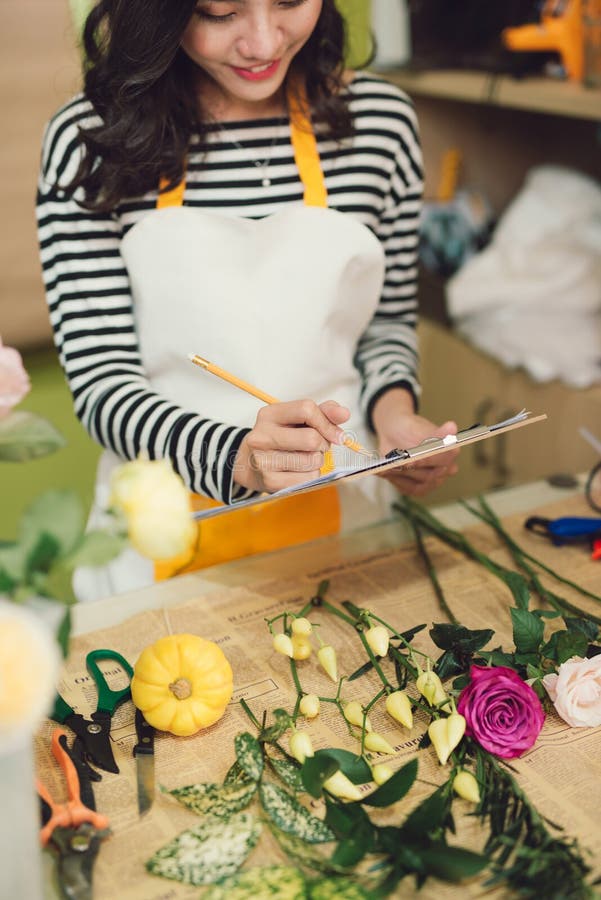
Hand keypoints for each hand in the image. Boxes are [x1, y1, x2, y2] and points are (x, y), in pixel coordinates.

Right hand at [233, 399, 349, 492]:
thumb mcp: (297, 420)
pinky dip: (312, 475)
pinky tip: (299, 471)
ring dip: (317, 461)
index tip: (337, 434)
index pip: (306, 409)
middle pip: (311, 438)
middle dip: (323, 444)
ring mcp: (263, 460)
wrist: (249, 464)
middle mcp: (261, 436)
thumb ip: (323, 412)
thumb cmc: (281, 437)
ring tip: (305, 458)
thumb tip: (345, 414)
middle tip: (317, 446)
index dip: (327, 422)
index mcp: (268, 414)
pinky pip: (308, 479)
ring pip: (312, 460)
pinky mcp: (270, 481)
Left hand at [372, 389, 458, 496]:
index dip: (429, 460)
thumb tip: (452, 426)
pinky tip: (382, 472)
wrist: (397, 434)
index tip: (416, 457)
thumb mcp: (420, 427)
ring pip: (417, 484)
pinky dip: (394, 480)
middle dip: (411, 470)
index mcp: (451, 451)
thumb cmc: (411, 429)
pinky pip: (407, 489)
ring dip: (400, 475)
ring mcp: (433, 481)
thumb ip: (436, 432)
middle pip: (430, 475)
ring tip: (385, 467)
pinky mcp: (418, 488)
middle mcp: (445, 469)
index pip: (444, 459)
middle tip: (396, 463)